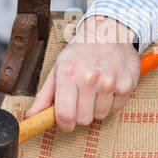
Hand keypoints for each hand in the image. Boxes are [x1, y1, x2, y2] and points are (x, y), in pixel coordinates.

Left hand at [27, 15, 139, 131]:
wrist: (108, 32)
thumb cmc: (81, 51)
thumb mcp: (58, 69)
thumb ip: (44, 96)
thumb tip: (31, 117)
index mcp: (69, 74)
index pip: (64, 115)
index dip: (64, 125)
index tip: (65, 123)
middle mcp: (90, 78)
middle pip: (83, 120)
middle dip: (80, 115)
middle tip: (81, 100)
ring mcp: (110, 82)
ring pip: (100, 116)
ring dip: (96, 108)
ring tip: (95, 90)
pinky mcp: (126, 85)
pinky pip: (115, 108)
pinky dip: (111, 102)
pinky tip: (108, 87)